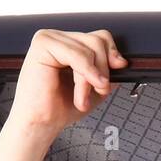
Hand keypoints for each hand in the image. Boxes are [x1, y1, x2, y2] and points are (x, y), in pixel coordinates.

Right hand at [7, 28, 127, 135]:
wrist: (40, 124)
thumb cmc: (60, 108)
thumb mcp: (93, 87)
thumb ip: (106, 71)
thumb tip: (121, 61)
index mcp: (68, 44)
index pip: (99, 37)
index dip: (112, 53)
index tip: (119, 70)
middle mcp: (58, 38)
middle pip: (97, 40)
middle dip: (104, 69)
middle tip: (100, 90)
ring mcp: (49, 38)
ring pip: (89, 49)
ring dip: (92, 78)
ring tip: (83, 99)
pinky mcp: (43, 45)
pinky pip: (77, 55)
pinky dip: (85, 75)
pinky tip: (81, 94)